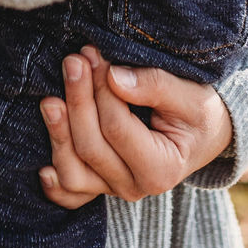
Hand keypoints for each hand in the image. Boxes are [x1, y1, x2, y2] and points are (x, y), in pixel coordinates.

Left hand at [38, 46, 232, 206]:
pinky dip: (55, 185)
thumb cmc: (199, 111)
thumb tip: (114, 77)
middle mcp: (136, 186)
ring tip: (50, 100)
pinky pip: (72, 194)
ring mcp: (116, 189)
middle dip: (78, 100)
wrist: (206, 134)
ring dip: (58, 135)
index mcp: (162, 168)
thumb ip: (155, 85)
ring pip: (74, 174)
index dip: (101, 89)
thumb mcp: (190, 94)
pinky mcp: (102, 185)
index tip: (94, 53)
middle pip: (90, 147)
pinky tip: (41, 168)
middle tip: (73, 61)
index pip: (116, 128)